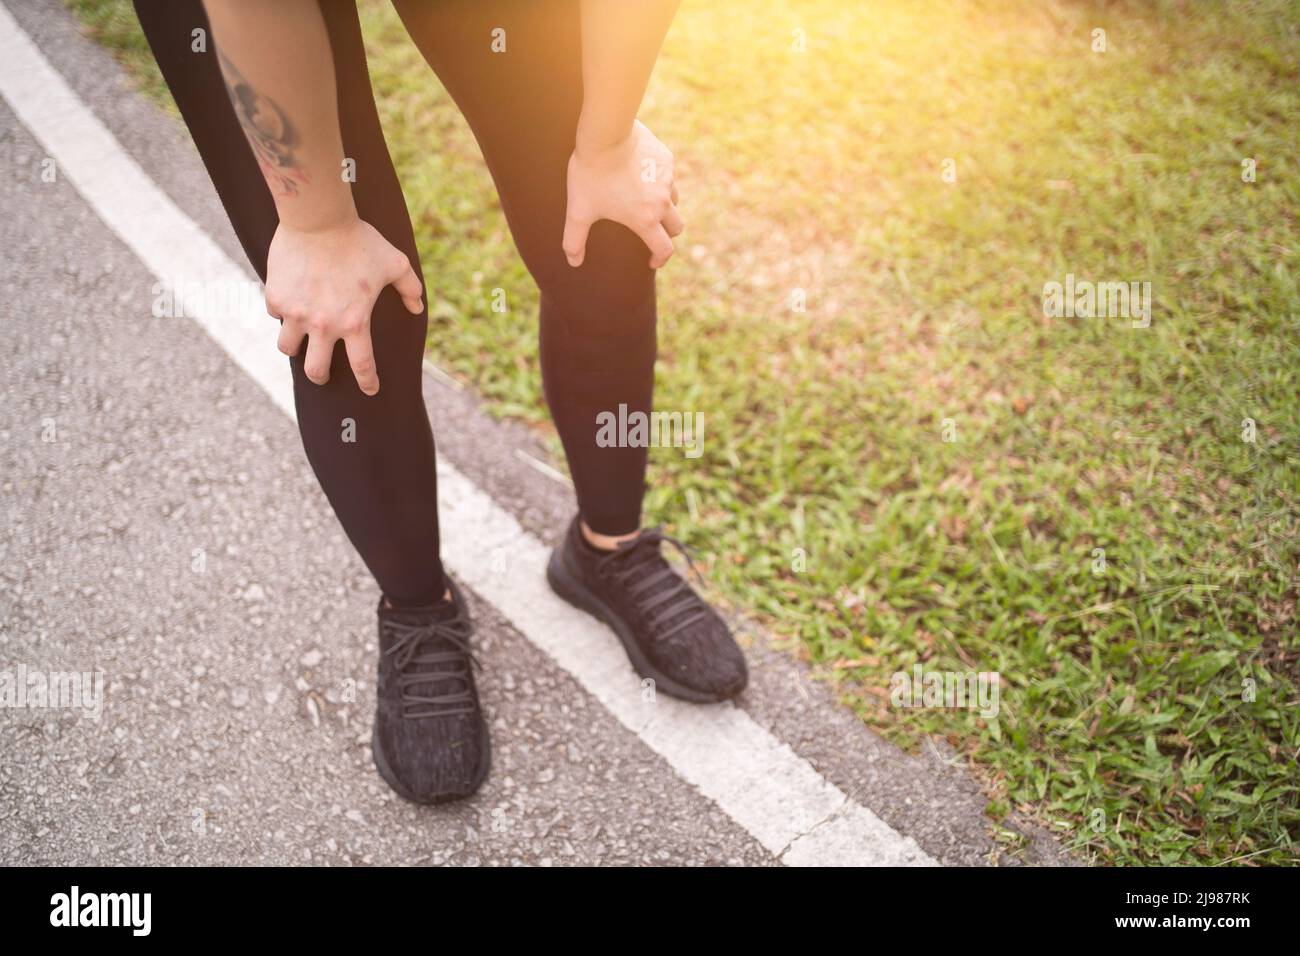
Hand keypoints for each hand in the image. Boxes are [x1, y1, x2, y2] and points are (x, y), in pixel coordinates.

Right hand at [264, 217, 423, 394]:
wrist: (317, 218)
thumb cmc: (359, 240)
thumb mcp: (394, 262)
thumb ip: (410, 287)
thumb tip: (417, 307)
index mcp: (354, 322)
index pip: (362, 365)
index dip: (367, 381)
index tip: (370, 390)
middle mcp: (323, 324)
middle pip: (315, 370)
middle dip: (320, 377)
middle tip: (323, 375)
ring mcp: (296, 313)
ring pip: (287, 348)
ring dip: (295, 348)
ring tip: (301, 341)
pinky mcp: (276, 297)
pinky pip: (275, 315)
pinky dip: (282, 313)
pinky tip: (289, 305)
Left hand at [563, 120, 682, 268]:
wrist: (605, 133)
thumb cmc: (591, 173)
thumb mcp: (578, 209)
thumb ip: (574, 239)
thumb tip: (573, 261)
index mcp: (645, 219)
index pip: (664, 249)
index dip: (660, 260)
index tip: (652, 261)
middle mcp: (662, 202)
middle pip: (676, 227)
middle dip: (667, 234)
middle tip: (652, 232)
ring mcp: (667, 179)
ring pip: (674, 200)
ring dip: (665, 206)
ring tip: (646, 203)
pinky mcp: (667, 159)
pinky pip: (668, 175)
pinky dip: (659, 181)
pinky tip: (642, 174)